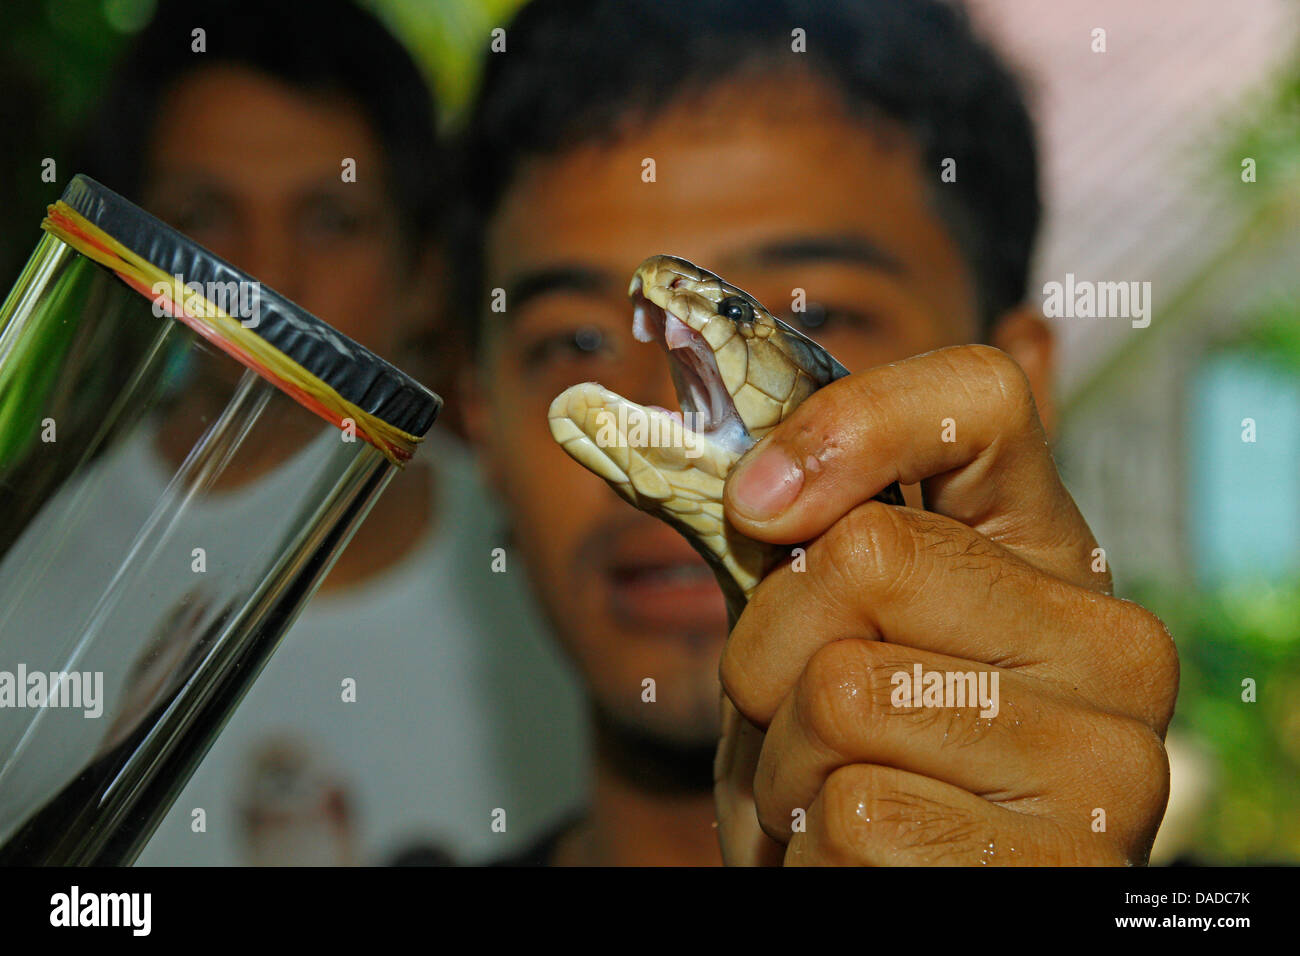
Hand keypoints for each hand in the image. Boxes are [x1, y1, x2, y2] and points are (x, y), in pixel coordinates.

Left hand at [713, 345, 1177, 865]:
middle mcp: (1110, 643)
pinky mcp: (1064, 867)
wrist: (877, 899)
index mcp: (1048, 557)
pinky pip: (851, 811)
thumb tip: (667, 399)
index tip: (757, 506)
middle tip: (792, 718)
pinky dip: (804, 847)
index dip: (848, 424)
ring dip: (781, 764)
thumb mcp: (820, 634)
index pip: (980, 398)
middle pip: (866, 555)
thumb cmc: (844, 763)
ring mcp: (1106, 759)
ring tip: (826, 798)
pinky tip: (854, 861)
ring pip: (841, 694)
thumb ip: (801, 531)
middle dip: (768, 652)